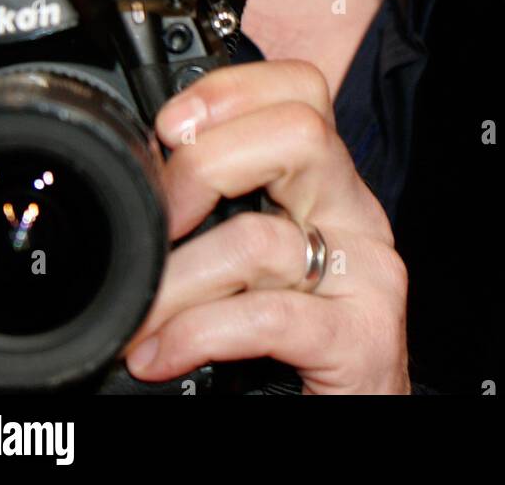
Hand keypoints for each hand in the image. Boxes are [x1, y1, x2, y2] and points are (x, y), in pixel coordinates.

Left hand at [122, 59, 410, 393]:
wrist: (358, 417)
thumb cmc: (294, 339)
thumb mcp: (258, 256)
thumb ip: (223, 212)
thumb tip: (138, 188)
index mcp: (327, 183)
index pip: (299, 88)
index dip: (230, 92)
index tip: (169, 128)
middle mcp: (354, 214)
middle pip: (299, 131)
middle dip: (207, 165)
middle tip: (161, 217)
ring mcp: (366, 274)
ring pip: (265, 236)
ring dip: (179, 282)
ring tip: (141, 318)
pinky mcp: (361, 340)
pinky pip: (269, 318)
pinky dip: (199, 333)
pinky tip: (161, 355)